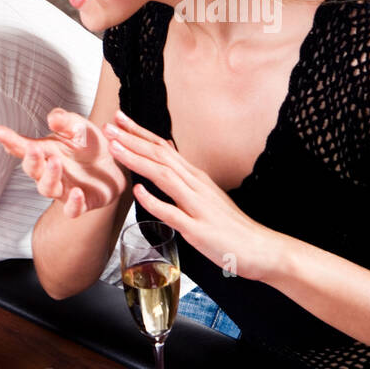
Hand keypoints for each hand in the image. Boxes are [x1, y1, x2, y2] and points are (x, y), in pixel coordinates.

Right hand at [0, 108, 127, 217]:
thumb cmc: (90, 146)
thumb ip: (65, 120)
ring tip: (55, 162)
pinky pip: (72, 209)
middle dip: (30, 160)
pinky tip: (77, 192)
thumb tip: (52, 118)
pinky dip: (73, 204)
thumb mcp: (79, 126)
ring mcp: (64, 189)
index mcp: (46, 152)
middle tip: (32, 148)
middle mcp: (50, 172)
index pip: (22, 147)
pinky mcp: (82, 203)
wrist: (115, 165)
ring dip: (49, 177)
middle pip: (32, 170)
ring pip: (47, 189)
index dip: (8, 139)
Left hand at [104, 110, 283, 280]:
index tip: (118, 120)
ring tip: (115, 148)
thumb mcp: (205, 195)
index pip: (163, 148)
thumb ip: (183, 178)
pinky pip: (173, 213)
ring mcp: (198, 206)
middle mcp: (196, 186)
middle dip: (132, 140)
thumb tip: (163, 157)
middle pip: (161, 156)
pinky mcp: (198, 229)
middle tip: (108, 126)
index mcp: (195, 177)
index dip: (140, 133)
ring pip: (165, 177)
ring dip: (138, 160)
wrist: (261, 248)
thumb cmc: (229, 226)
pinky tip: (138, 191)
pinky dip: (154, 201)